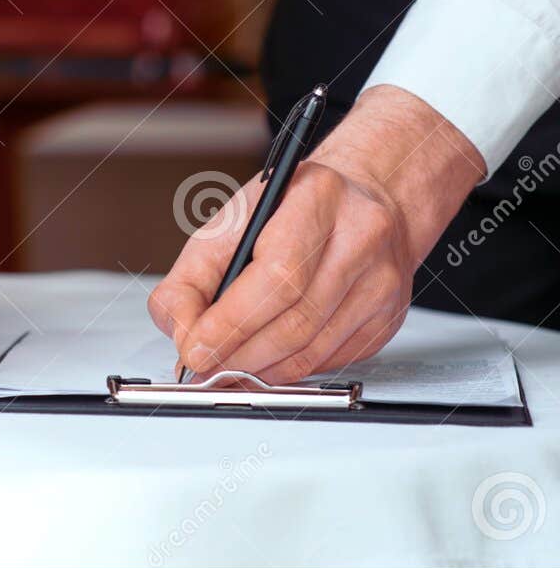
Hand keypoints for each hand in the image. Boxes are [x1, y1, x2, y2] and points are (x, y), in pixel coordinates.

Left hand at [148, 86, 484, 383]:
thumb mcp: (228, 224)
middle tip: (203, 364)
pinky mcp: (388, 319)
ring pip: (313, 350)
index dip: (230, 323)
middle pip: (295, 320)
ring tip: (226, 367)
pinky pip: (330, 361)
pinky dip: (288, 370)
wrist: (363, 200)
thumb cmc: (288, 211)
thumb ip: (190, 278)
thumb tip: (180, 331)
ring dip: (260, 370)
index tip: (194, 348)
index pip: (275, 277)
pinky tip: (264, 361)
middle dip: (238, 353)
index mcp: (316, 198)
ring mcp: (382, 282)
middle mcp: (361, 237)